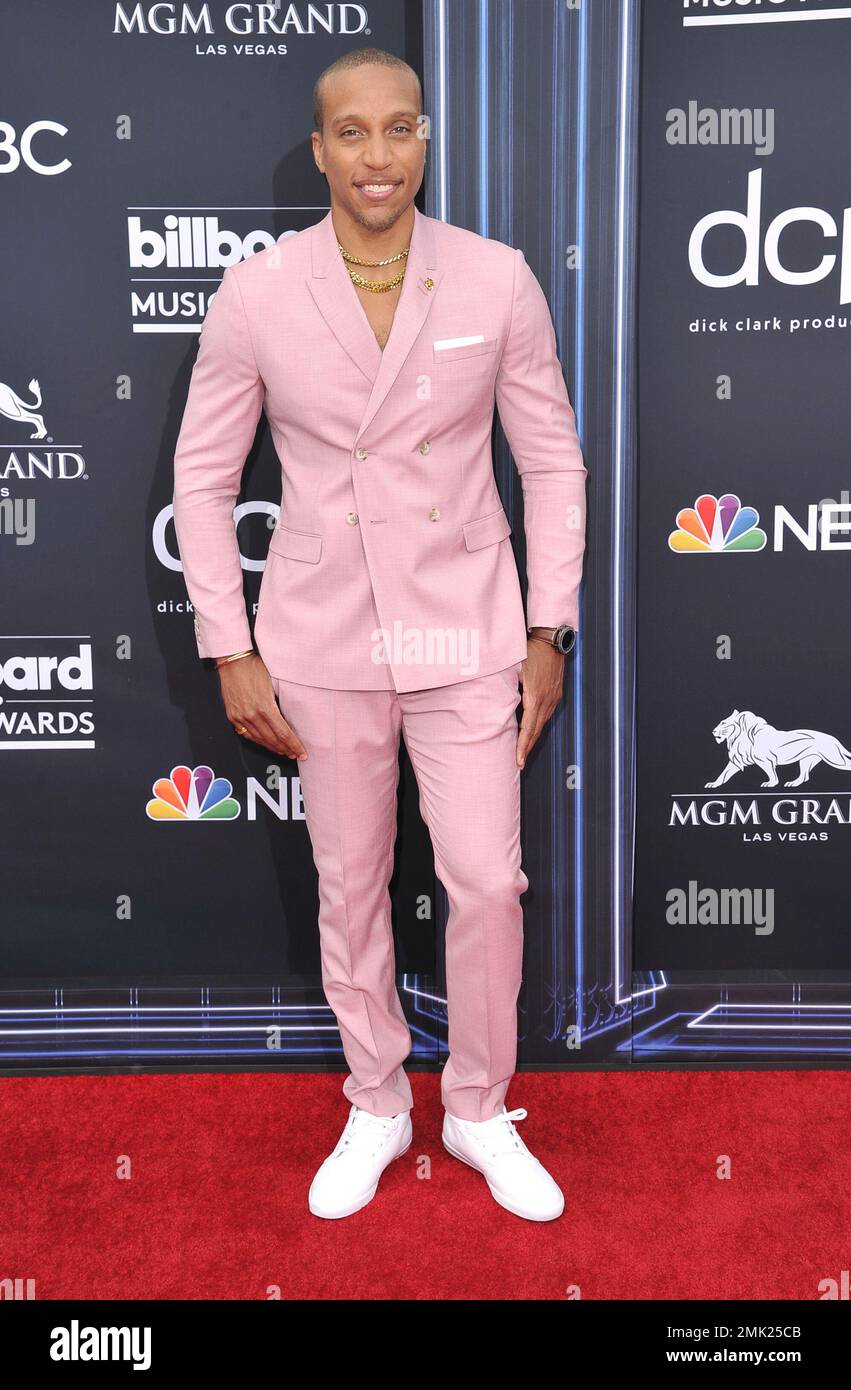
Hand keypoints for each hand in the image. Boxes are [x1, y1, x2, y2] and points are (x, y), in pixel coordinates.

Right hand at [217, 653, 307, 759]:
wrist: (233, 661)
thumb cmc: (255, 667)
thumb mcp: (275, 683)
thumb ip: (282, 701)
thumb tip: (294, 715)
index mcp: (265, 707)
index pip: (283, 733)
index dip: (294, 745)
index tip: (302, 753)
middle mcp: (252, 715)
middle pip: (272, 740)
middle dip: (286, 749)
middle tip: (295, 754)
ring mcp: (241, 717)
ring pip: (260, 739)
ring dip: (273, 747)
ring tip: (283, 751)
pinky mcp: (233, 716)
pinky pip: (247, 734)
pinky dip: (258, 741)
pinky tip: (266, 743)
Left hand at [516, 639, 565, 768]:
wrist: (551, 640)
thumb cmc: (530, 651)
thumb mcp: (513, 668)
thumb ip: (505, 686)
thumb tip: (492, 701)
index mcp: (535, 697)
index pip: (528, 729)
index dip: (522, 746)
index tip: (518, 761)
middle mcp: (547, 701)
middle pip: (536, 731)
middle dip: (527, 748)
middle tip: (519, 763)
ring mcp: (553, 698)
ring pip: (542, 724)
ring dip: (533, 738)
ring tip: (523, 751)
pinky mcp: (556, 694)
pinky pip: (546, 715)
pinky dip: (538, 726)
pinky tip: (532, 731)